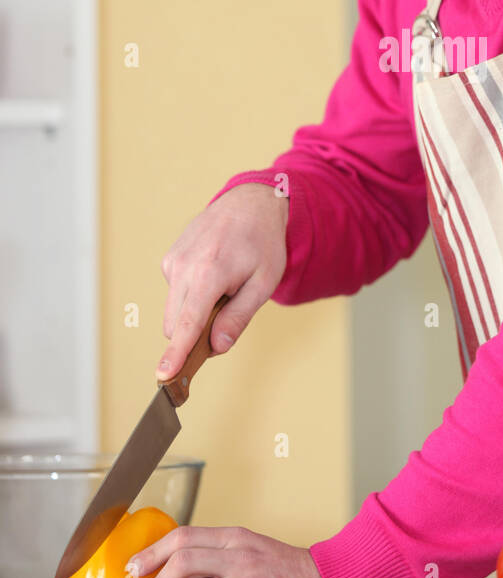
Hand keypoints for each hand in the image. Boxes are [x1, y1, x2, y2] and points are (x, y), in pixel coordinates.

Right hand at [158, 183, 289, 379]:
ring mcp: (173, 261)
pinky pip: (176, 293)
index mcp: (209, 273)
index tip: (164, 375)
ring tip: (224, 287)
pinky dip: (191, 295)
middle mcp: (184, 266)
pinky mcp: (169, 259)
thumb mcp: (264, 283)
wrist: (250, 202)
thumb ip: (239, 317)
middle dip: (195, 334)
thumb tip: (217, 346)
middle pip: (177, 324)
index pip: (188, 323)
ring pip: (175, 310)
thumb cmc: (262, 242)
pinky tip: (213, 275)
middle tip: (226, 320)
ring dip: (195, 312)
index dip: (177, 353)